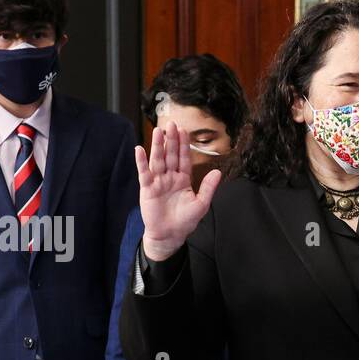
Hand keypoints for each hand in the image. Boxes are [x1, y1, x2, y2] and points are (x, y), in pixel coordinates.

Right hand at [135, 121, 221, 259]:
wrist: (170, 235)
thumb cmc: (185, 221)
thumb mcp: (201, 204)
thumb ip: (208, 187)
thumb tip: (218, 172)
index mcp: (183, 180)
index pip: (184, 158)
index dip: (183, 145)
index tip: (183, 131)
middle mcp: (170, 177)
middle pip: (170, 155)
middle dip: (171, 140)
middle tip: (171, 124)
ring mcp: (158, 181)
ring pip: (158, 160)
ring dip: (157, 146)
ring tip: (157, 131)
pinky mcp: (147, 188)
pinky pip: (144, 172)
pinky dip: (141, 161)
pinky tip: (140, 149)